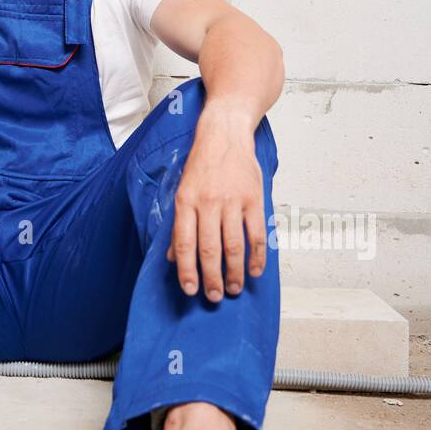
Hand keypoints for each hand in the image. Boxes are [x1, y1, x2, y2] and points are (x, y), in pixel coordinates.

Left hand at [167, 105, 266, 300]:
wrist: (225, 133)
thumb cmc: (202, 164)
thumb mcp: (182, 190)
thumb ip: (179, 225)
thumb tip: (173, 258)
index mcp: (186, 202)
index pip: (185, 244)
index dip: (187, 270)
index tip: (190, 290)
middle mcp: (208, 203)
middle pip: (210, 249)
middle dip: (212, 278)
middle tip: (215, 296)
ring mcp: (232, 201)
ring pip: (234, 245)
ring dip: (235, 272)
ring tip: (234, 288)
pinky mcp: (254, 198)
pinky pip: (257, 233)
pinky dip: (257, 256)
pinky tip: (255, 270)